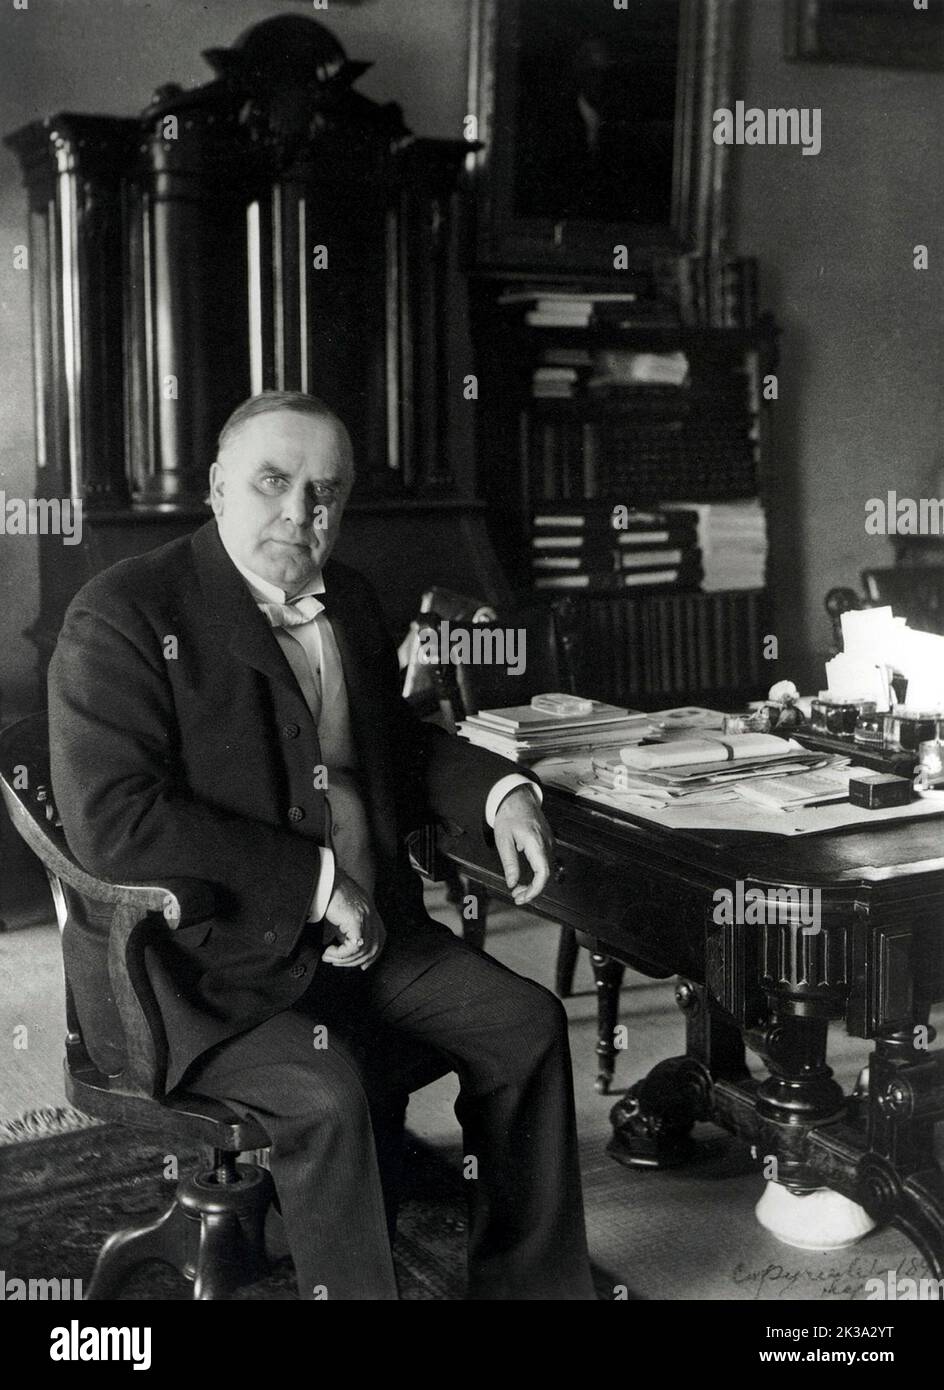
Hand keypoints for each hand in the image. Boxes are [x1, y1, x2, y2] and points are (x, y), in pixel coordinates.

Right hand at [322, 868, 386, 969]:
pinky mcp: (355, 920)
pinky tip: (328, 952)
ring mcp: (365, 916)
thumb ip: (343, 930)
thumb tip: (339, 947)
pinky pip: (354, 946)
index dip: (374, 955)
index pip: (380, 937)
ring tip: (329, 957)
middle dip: (357, 961)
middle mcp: (370, 913)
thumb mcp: (338, 915)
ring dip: (344, 959)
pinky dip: (341, 954)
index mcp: (369, 911)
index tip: (362, 965)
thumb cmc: (327, 893)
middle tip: (337, 962)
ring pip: (363, 949)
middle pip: (374, 947)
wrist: (323, 880)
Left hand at [493, 785, 553, 906]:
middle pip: (546, 875)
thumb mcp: (503, 840)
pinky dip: (537, 874)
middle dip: (532, 890)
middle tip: (517, 896)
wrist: (517, 797)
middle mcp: (547, 844)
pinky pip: (546, 863)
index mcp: (535, 843)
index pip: (543, 874)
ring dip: (534, 883)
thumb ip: (509, 863)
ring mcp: (549, 842)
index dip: (535, 890)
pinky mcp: (548, 842)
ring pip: (547, 870)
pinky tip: (525, 877)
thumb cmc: (509, 815)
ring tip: (518, 889)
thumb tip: (512, 882)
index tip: (523, 897)